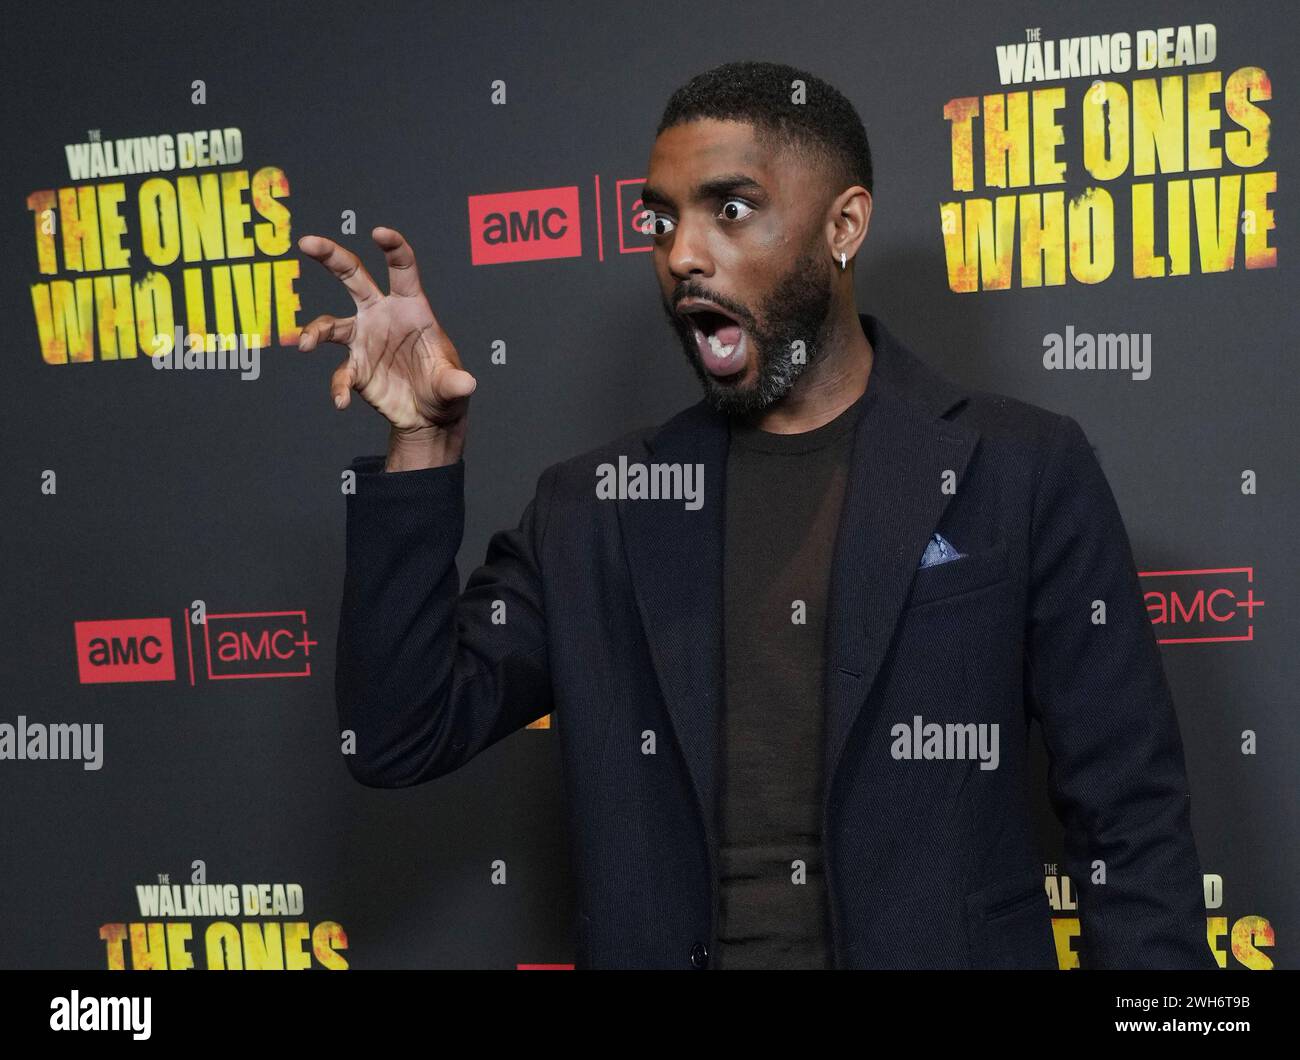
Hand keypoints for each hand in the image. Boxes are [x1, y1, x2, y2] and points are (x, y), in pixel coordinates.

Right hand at [298, 227, 476, 437]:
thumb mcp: (453, 385)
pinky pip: (339, 373)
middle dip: (331, 256)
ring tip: (306, 344)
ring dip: (315, 331)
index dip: (392, 247)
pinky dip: (338, 387)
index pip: (402, 269)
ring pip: (331, 323)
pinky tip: (342, 402)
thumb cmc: (443, 388)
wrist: (428, 417)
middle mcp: (382, 316)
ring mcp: (364, 340)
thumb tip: (466, 384)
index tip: (379, 233)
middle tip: (307, 242)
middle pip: (353, 277)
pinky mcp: (355, 368)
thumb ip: (455, 383)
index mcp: (412, 307)